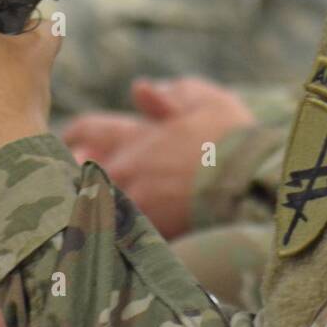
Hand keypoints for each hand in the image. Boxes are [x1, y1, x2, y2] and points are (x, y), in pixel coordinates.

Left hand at [62, 76, 254, 238]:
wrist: (253, 188)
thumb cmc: (232, 139)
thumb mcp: (206, 101)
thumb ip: (171, 94)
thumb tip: (141, 90)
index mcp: (134, 137)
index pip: (88, 130)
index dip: (77, 132)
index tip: (73, 138)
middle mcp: (126, 173)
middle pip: (85, 172)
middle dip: (83, 170)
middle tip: (84, 171)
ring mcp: (135, 208)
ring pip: (102, 203)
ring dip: (100, 199)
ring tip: (105, 201)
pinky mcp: (151, 236)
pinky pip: (125, 231)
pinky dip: (124, 227)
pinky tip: (129, 228)